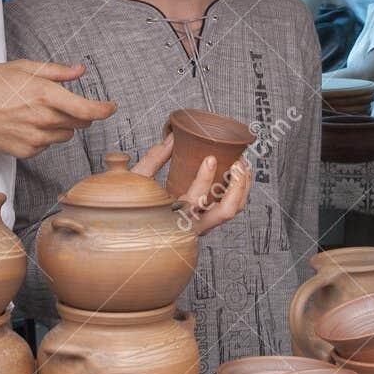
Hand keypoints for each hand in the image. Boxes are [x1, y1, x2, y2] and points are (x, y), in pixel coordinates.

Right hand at [0, 60, 115, 159]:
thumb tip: (80, 70)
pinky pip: (46, 145)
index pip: (87, 109)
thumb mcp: (21, 67)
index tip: (111, 107)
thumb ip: (55, 71)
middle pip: (79, 123)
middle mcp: (43, 119)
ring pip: (64, 135)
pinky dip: (44, 136)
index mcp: (45, 95)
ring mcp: (34, 138)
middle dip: (79, 113)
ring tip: (36, 111)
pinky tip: (25, 124)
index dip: (104, 110)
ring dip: (61, 124)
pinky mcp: (25, 151)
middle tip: (61, 102)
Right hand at [131, 135, 250, 236]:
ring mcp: (202, 226)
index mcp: (174, 219)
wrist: (130, 235)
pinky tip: (239, 175)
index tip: (210, 158)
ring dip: (243, 187)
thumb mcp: (137, 182)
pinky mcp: (207, 221)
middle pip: (227, 211)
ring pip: (233, 211)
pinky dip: (239, 192)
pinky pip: (230, 209)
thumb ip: (154, 159)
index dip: (206, 178)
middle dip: (238, 185)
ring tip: (243, 164)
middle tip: (238, 163)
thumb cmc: (130, 211)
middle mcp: (192, 227)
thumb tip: (172, 138)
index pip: (197, 201)